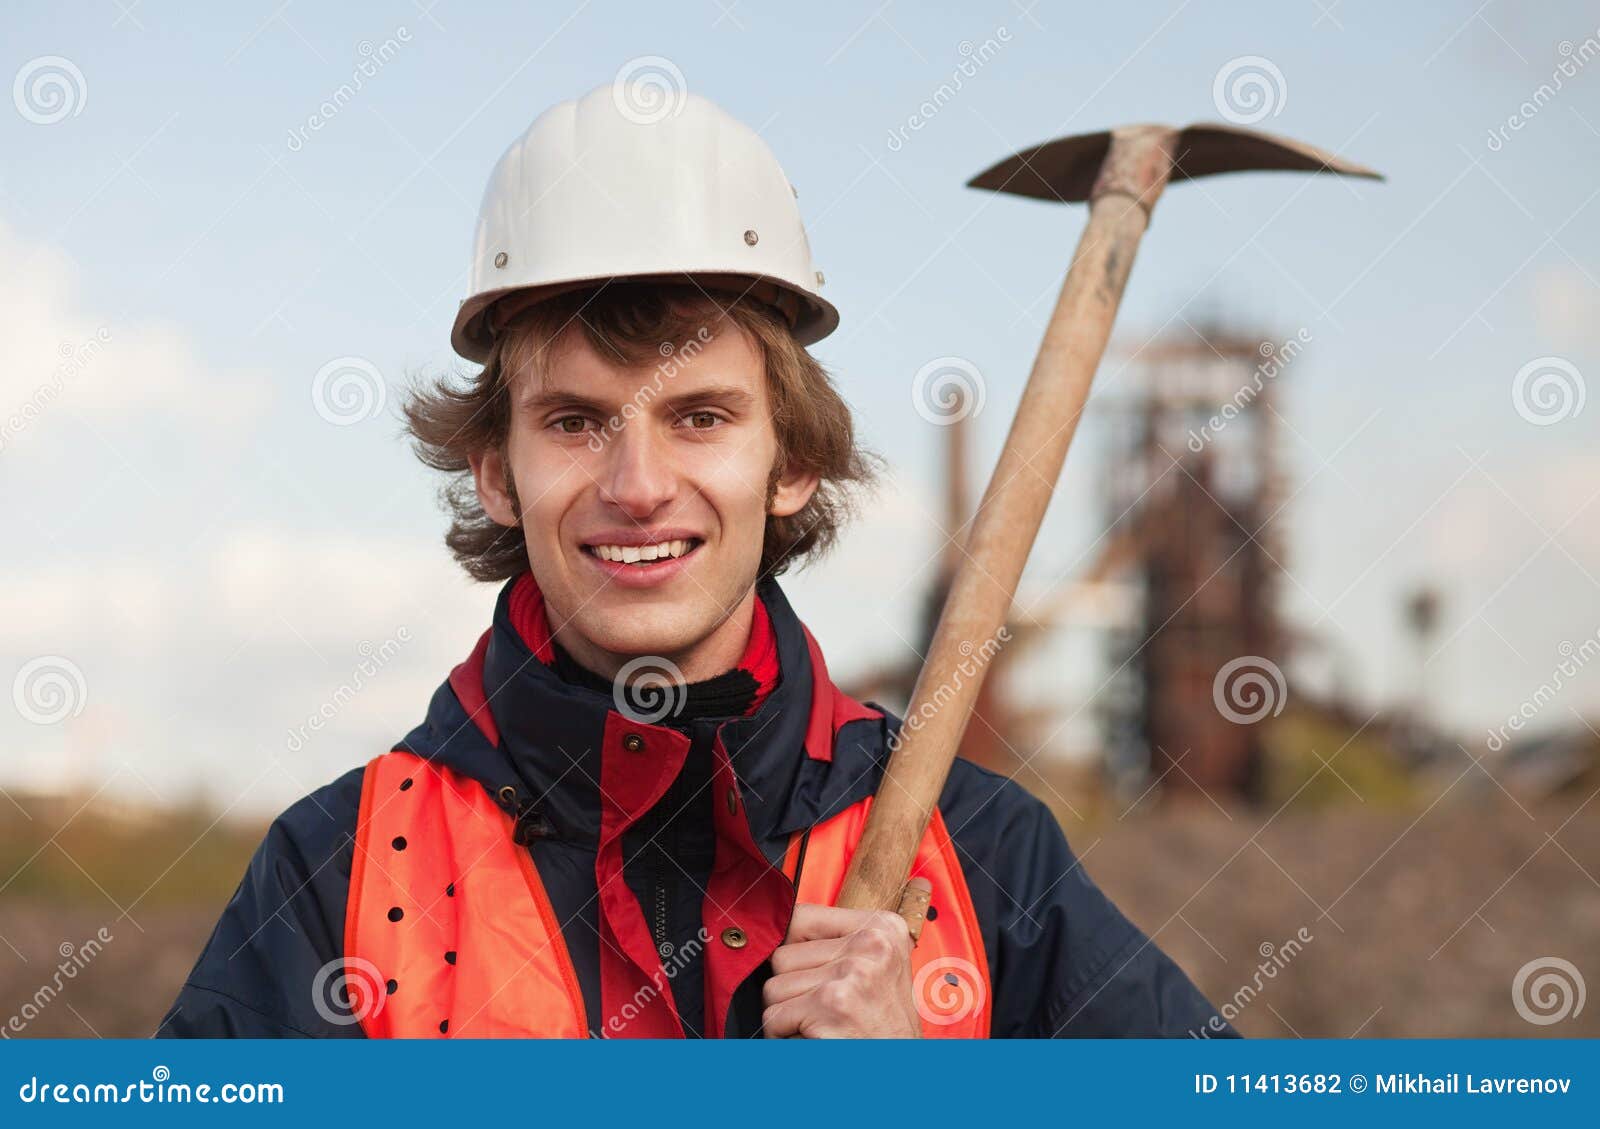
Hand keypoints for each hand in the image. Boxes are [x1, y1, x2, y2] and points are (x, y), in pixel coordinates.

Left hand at [761, 879, 929, 1038]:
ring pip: (774, 986)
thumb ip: (836, 943)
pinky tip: (814, 1040)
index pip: (800, 917)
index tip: (804, 973)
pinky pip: (775, 1015)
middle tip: (821, 1011)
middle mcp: (871, 944)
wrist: (902, 1074)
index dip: (789, 950)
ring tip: (820, 1026)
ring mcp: (852, 972)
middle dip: (789, 990)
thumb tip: (776, 924)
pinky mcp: (833, 1004)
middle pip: (782, 955)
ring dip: (786, 1014)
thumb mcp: (873, 970)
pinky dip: (783, 1036)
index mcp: (882, 928)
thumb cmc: (882, 1028)